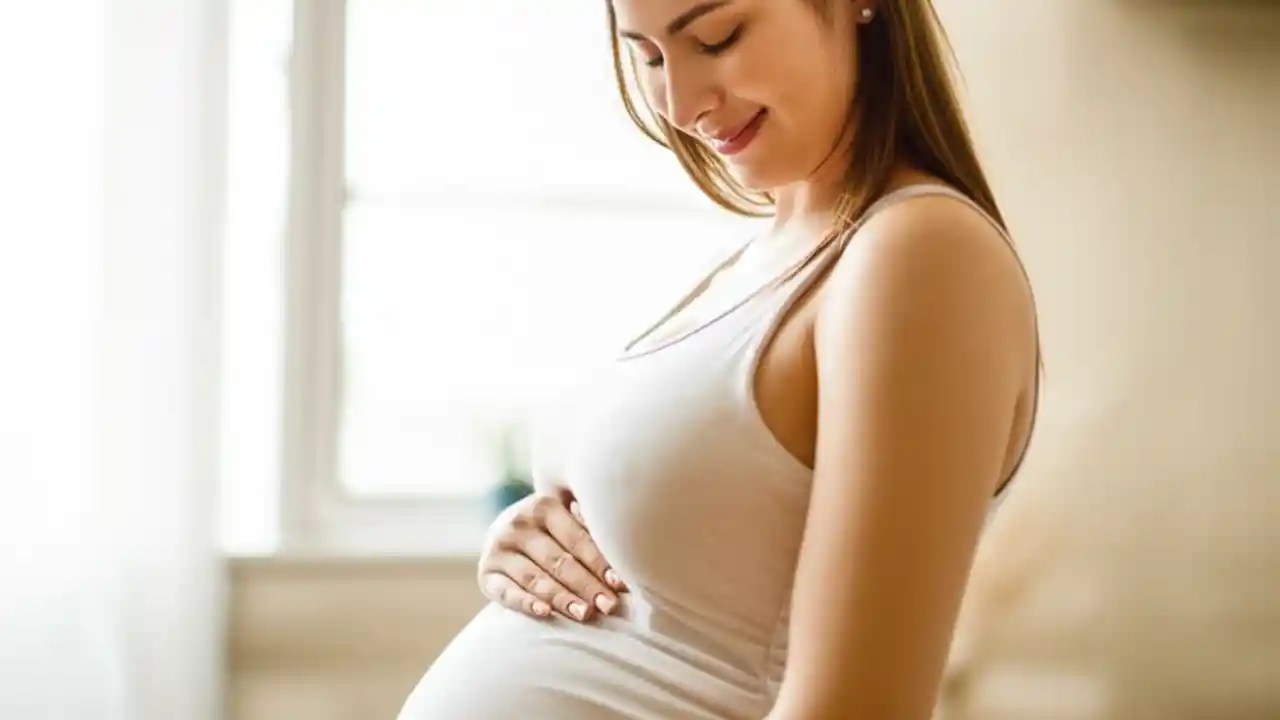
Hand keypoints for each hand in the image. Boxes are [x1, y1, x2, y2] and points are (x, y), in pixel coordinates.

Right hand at [477, 489, 627, 622]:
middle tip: (609, 605)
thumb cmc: (551, 532)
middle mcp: (517, 523)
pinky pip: (506, 592)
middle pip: (558, 560)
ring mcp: (498, 548)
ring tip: (585, 614)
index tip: (621, 584)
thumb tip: (628, 551)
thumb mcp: (565, 522)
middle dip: (586, 585)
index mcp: (543, 506)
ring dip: (562, 598)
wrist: (506, 536)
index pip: (577, 539)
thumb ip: (588, 531)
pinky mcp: (485, 574)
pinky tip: (545, 613)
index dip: (600, 562)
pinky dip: (525, 603)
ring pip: (535, 578)